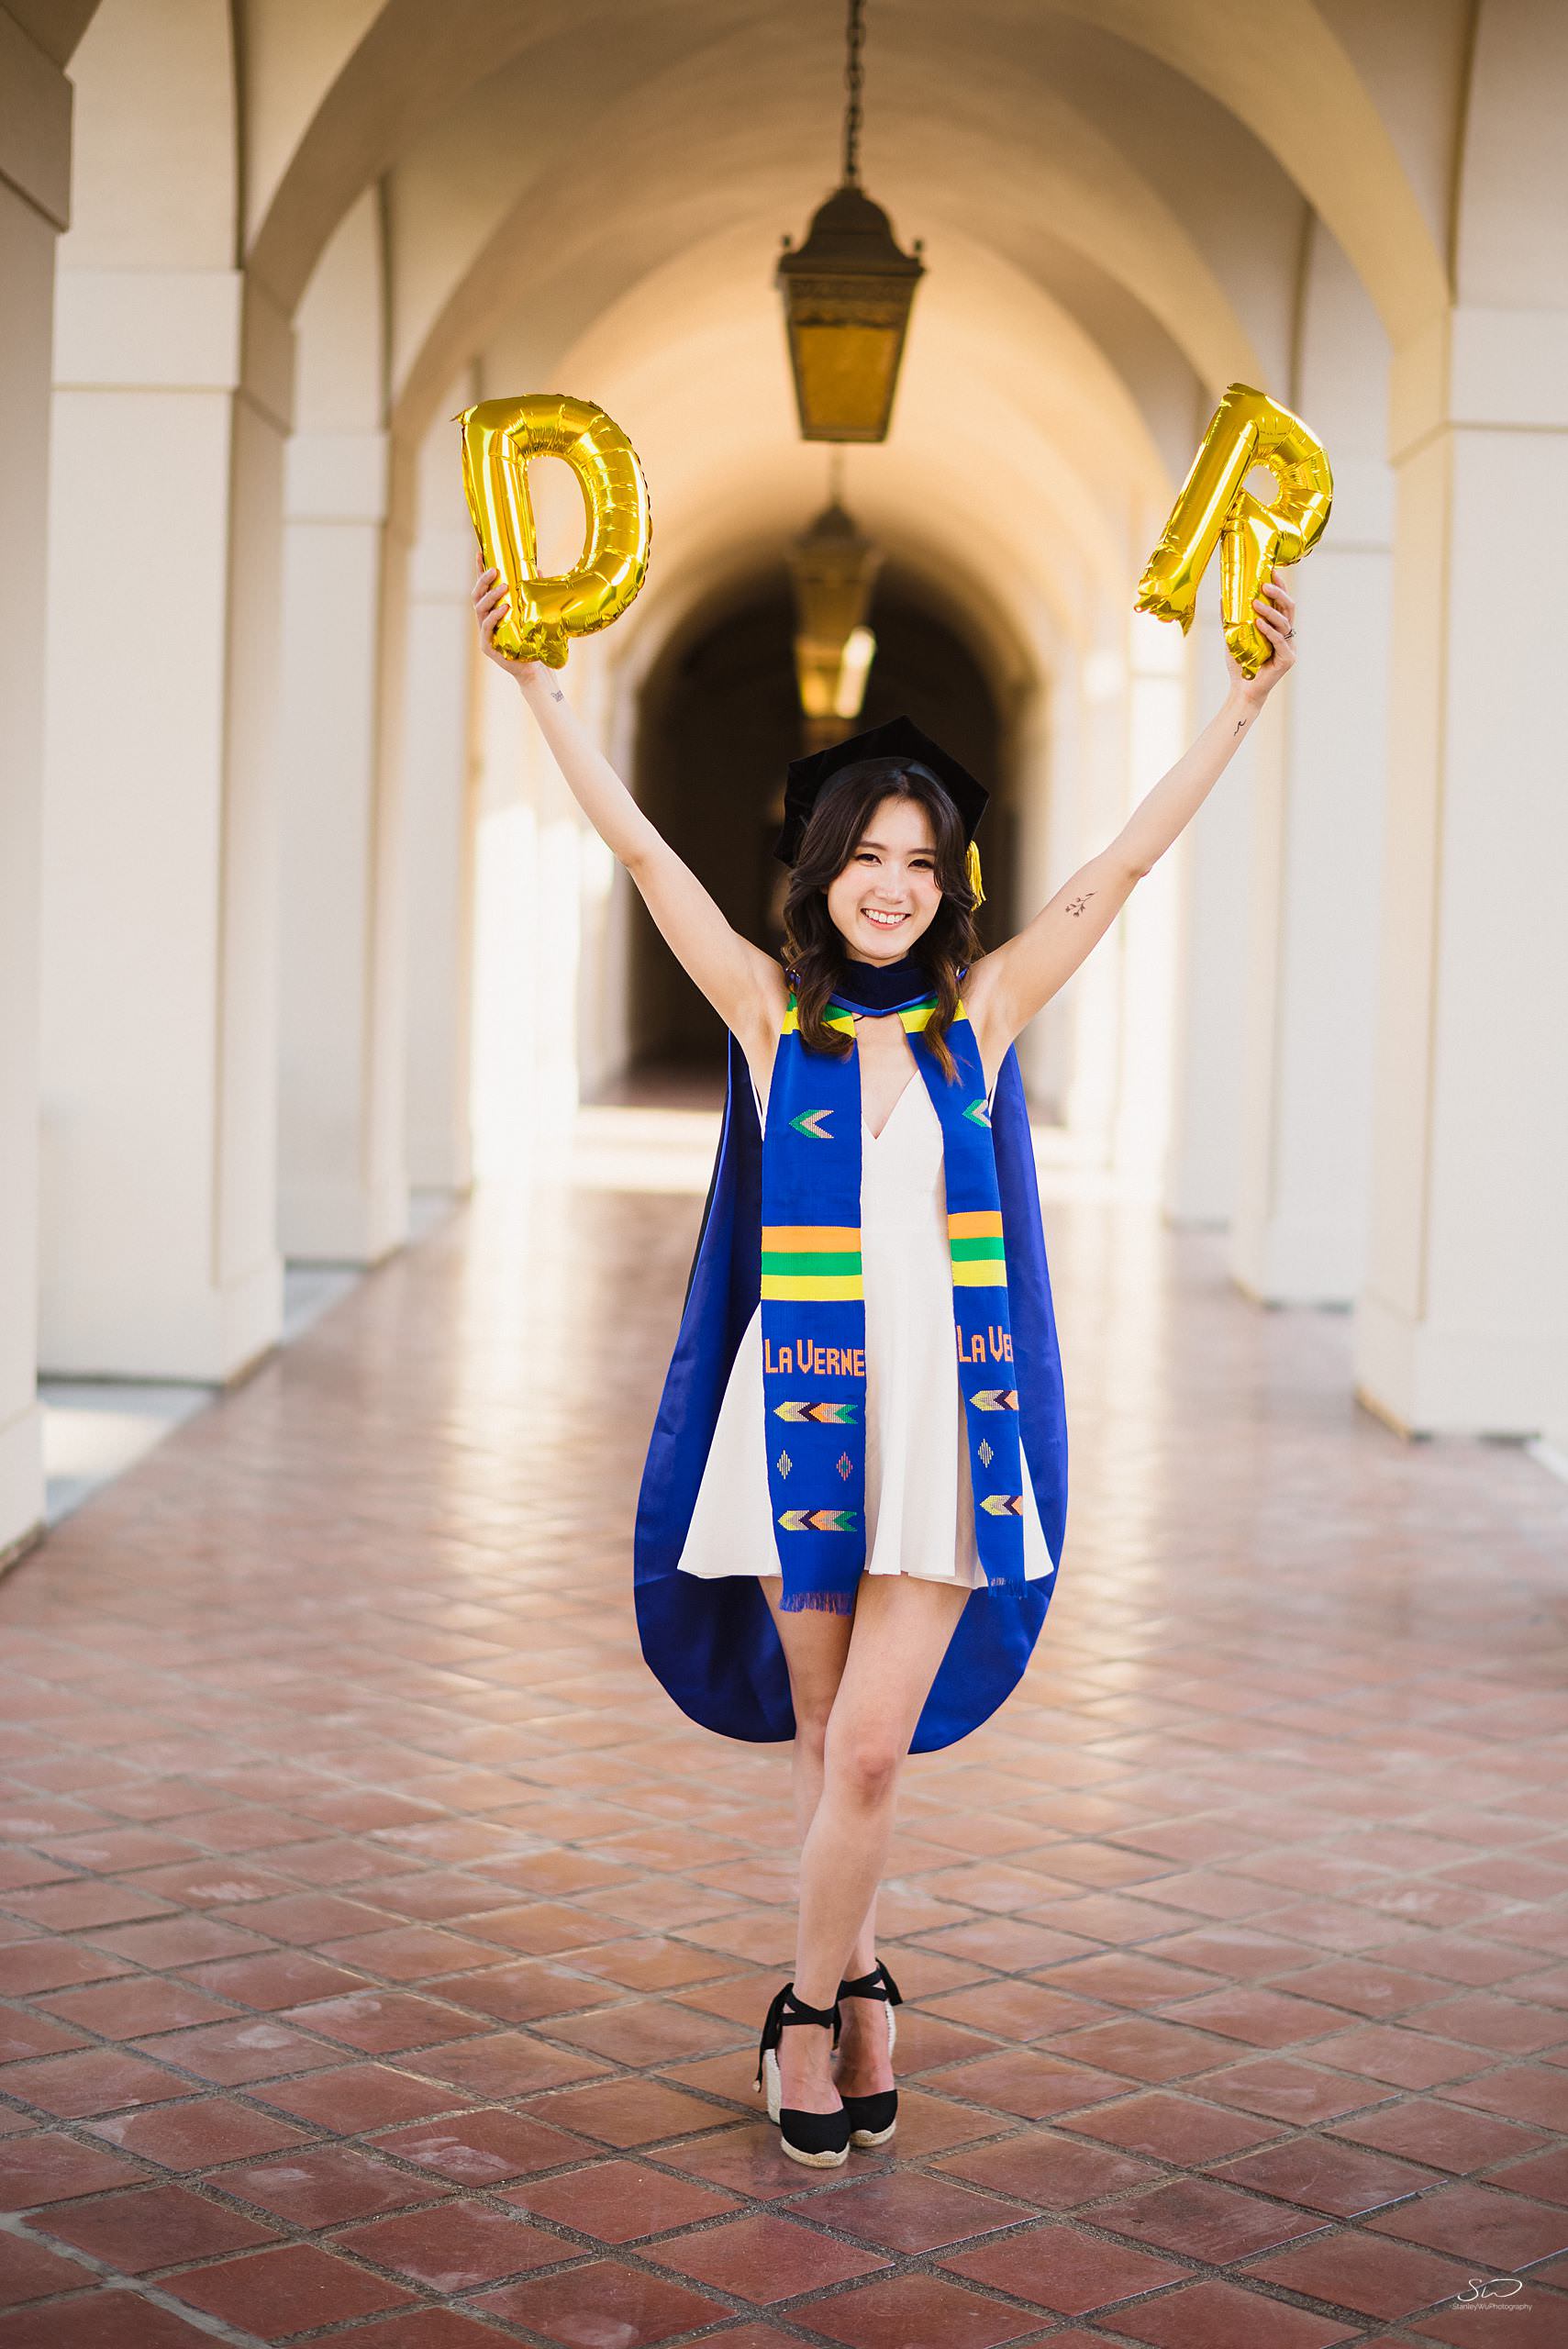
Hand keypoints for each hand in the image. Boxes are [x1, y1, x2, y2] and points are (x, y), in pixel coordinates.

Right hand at [472, 558, 541, 688]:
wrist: (535, 668)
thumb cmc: (533, 641)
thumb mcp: (533, 613)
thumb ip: (532, 594)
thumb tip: (538, 570)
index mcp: (492, 610)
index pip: (483, 587)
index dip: (479, 571)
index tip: (480, 553)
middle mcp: (485, 620)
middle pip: (477, 595)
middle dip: (484, 580)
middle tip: (496, 570)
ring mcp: (484, 633)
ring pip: (480, 609)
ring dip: (491, 595)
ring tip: (504, 586)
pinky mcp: (488, 646)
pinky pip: (486, 627)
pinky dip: (495, 616)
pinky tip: (505, 608)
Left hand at [1226, 574, 1295, 706]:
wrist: (1242, 690)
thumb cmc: (1240, 664)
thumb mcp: (1233, 637)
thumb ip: (1232, 619)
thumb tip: (1222, 597)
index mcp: (1277, 628)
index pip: (1281, 603)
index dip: (1279, 586)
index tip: (1271, 571)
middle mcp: (1286, 635)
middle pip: (1288, 608)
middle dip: (1278, 593)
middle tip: (1265, 583)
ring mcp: (1289, 647)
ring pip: (1284, 623)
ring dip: (1270, 610)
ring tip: (1255, 602)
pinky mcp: (1287, 659)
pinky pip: (1279, 641)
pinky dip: (1269, 631)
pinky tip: (1258, 623)